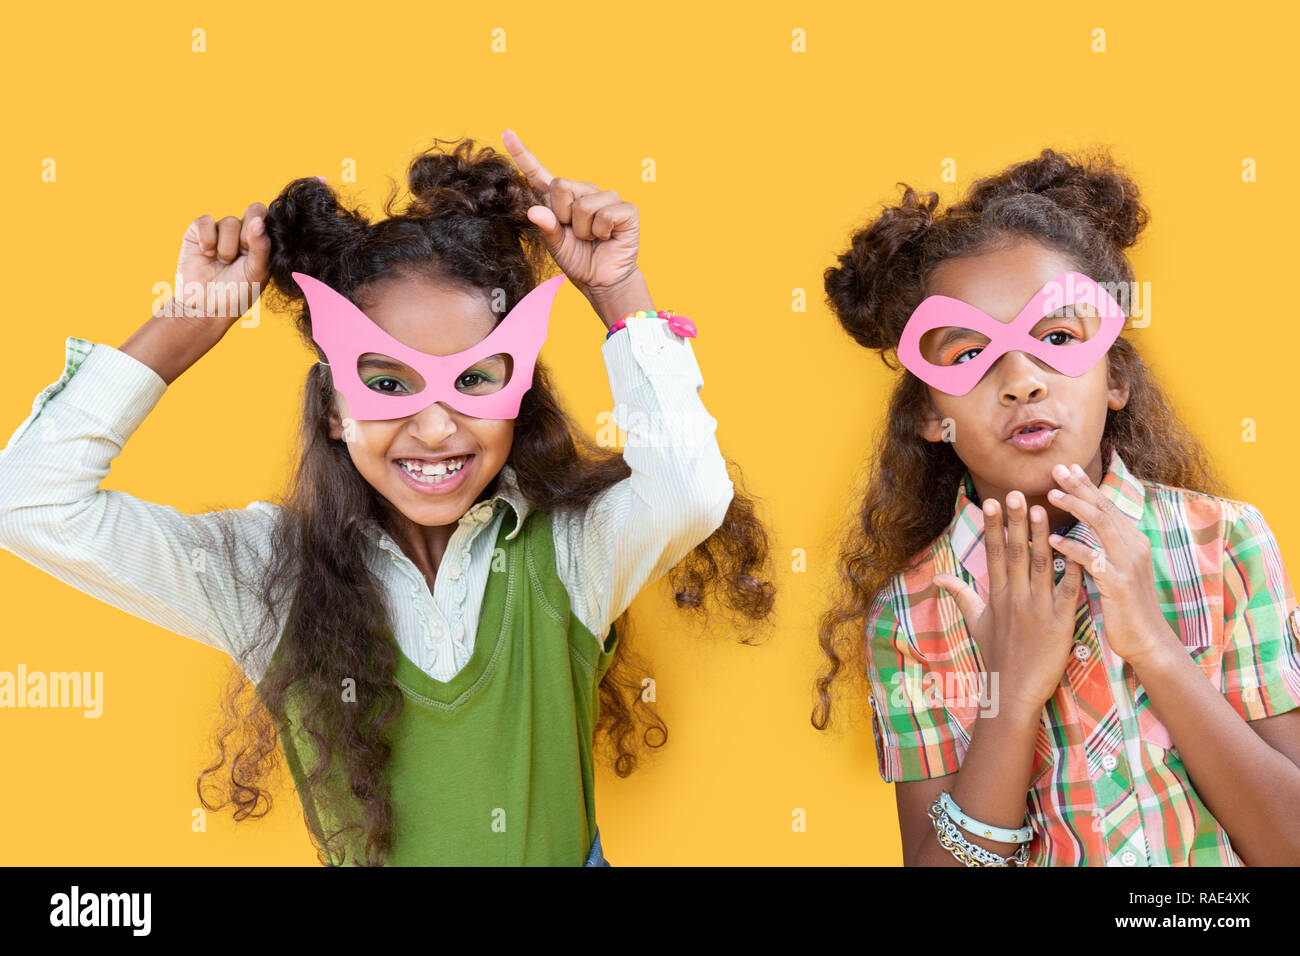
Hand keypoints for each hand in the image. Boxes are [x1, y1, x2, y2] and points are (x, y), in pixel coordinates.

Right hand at [166, 202, 270, 326]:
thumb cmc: (237, 293)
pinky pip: (205, 221)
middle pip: (251, 212)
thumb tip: (258, 220)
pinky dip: (207, 239)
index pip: (268, 216)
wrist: (207, 307)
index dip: (262, 228)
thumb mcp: (257, 273)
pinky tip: (207, 255)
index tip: (254, 250)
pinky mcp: (197, 232)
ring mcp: (220, 231)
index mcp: (261, 240)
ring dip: (227, 247)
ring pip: (229, 221)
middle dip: (246, 239)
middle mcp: (242, 232)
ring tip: (223, 263)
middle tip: (239, 258)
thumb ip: (261, 246)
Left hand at [501, 129, 650, 321]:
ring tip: (593, 238)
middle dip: (564, 216)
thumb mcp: (555, 246)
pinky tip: (608, 237)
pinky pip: (605, 214)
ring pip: (583, 204)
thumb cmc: (579, 261)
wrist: (603, 281)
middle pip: (562, 186)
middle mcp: (585, 192)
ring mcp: (607, 198)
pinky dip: (602, 232)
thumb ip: (545, 227)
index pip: (540, 174)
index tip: (506, 133)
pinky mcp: (626, 209)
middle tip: (576, 234)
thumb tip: (534, 210)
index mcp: (562, 200)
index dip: (523, 154)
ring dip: (584, 230)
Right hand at [933, 491, 1084, 717]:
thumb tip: (939, 576)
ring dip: (1041, 536)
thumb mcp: (975, 623)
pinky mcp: (1060, 623)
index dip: (994, 527)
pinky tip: (1079, 548)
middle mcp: (1014, 598)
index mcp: (996, 596)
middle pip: (1016, 553)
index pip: (994, 554)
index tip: (992, 502)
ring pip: (1040, 565)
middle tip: (1016, 493)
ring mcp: (1037, 609)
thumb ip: (961, 595)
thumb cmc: (995, 656)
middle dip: (1015, 522)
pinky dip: (1073, 570)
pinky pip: (1068, 591)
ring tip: (1042, 509)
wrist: (1012, 691)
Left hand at [1044, 462, 1176, 665]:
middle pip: (1104, 508)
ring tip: (1051, 494)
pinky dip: (1072, 547)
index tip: (1066, 468)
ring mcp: (1128, 563)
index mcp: (1132, 542)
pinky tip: (1052, 539)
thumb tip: (1082, 529)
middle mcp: (1134, 546)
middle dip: (1080, 486)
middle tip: (1057, 468)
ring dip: (1075, 506)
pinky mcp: (1119, 583)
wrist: (1147, 640)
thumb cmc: (1126, 607)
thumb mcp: (1116, 571)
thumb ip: (1102, 548)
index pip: (1107, 506)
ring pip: (1101, 525)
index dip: (1086, 486)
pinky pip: (1092, 559)